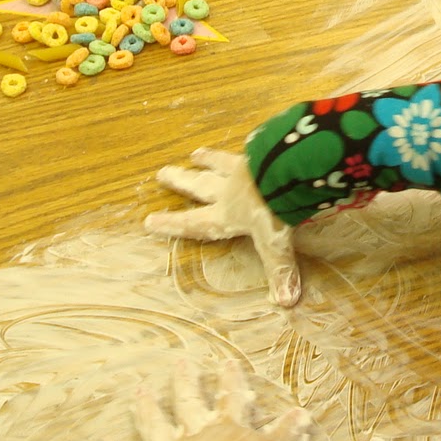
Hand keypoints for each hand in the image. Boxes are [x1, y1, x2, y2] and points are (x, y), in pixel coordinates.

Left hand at [100, 359, 311, 440]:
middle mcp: (194, 432)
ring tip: (139, 390)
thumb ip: (287, 434)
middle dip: (185, 380)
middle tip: (179, 361)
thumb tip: (303, 414)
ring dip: (147, 407)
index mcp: (226, 426)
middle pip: (188, 400)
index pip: (231, 396)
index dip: (231, 379)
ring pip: (155, 424)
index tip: (227, 361)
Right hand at [146, 147, 301, 305]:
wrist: (290, 170)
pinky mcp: (263, 149)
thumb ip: (280, 270)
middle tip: (162, 172)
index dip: (173, 225)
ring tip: (196, 153)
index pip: (195, 222)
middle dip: (181, 181)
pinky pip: (251, 147)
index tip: (150, 221)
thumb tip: (286, 301)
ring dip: (209, 159)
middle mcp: (231, 188)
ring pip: (221, 162)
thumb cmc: (276, 209)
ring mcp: (245, 166)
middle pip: (201, 185)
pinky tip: (249, 139)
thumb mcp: (277, 244)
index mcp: (227, 214)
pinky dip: (247, 144)